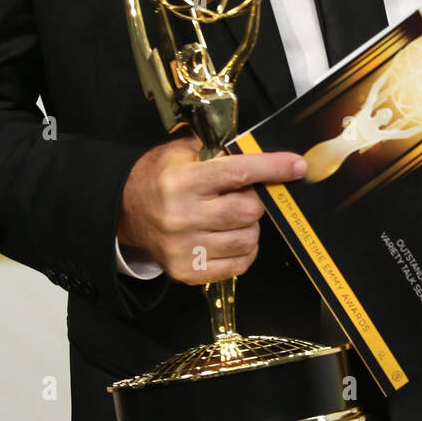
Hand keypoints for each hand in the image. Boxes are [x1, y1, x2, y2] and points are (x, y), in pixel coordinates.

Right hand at [117, 136, 306, 284]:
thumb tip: (260, 150)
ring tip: (234, 218)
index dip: (272, 168)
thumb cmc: (159, 177)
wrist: (124, 213)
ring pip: (248, 240)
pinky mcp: (188, 272)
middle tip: (244, 195)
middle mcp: (183, 216)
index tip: (297, 166)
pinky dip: (244, 251)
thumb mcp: (181, 152)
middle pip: (248, 211)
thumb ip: (217, 149)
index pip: (238, 173)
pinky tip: (231, 238)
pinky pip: (238, 265)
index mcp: (183, 181)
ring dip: (250, 227)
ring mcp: (185, 248)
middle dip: (256, 201)